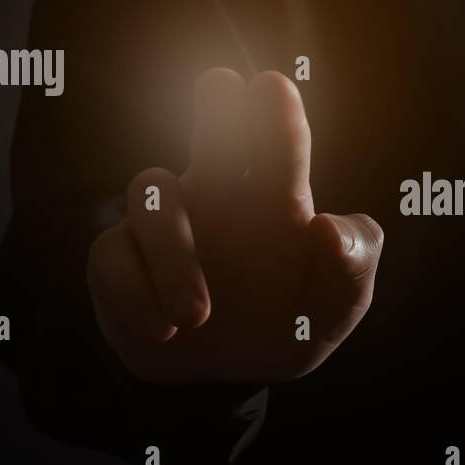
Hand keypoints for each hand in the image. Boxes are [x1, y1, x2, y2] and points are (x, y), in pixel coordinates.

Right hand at [87, 67, 383, 383]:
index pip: (278, 141)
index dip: (275, 112)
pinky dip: (137, 294)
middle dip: (215, 104)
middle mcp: (219, 195)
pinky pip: (114, 257)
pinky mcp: (120, 259)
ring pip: (153, 191)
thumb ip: (350, 267)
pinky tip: (166, 330)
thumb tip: (328, 226)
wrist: (229, 378)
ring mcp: (166, 224)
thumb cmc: (289, 324)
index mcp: (276, 198)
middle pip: (213, 129)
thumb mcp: (335, 308)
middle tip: (220, 86)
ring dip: (174, 255)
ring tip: (200, 316)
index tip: (274, 88)